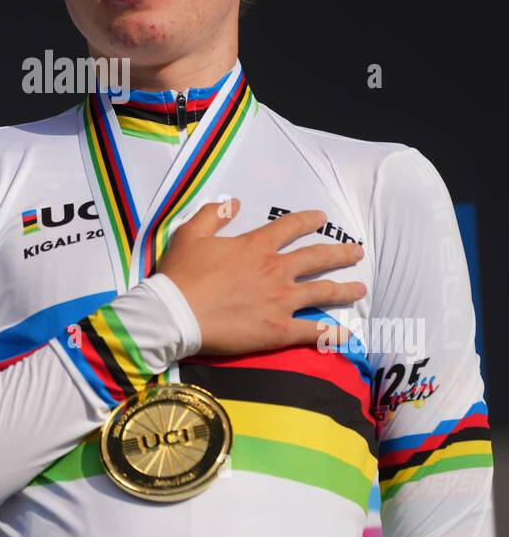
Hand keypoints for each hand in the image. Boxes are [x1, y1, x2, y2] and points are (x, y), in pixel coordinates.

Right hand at [157, 199, 365, 356]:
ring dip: (345, 289)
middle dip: (341, 253)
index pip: (290, 227)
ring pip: (323, 291)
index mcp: (256, 246)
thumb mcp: (190, 234)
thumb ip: (213, 215)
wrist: (176, 314)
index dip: (309, 220)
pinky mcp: (279, 330)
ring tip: (360, 288)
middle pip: (317, 257)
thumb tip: (234, 203)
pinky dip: (332, 332)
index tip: (322, 218)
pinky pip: (313, 331)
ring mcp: (281, 301)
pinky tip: (346, 333)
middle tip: (357, 252)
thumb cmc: (181, 275)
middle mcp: (275, 270)